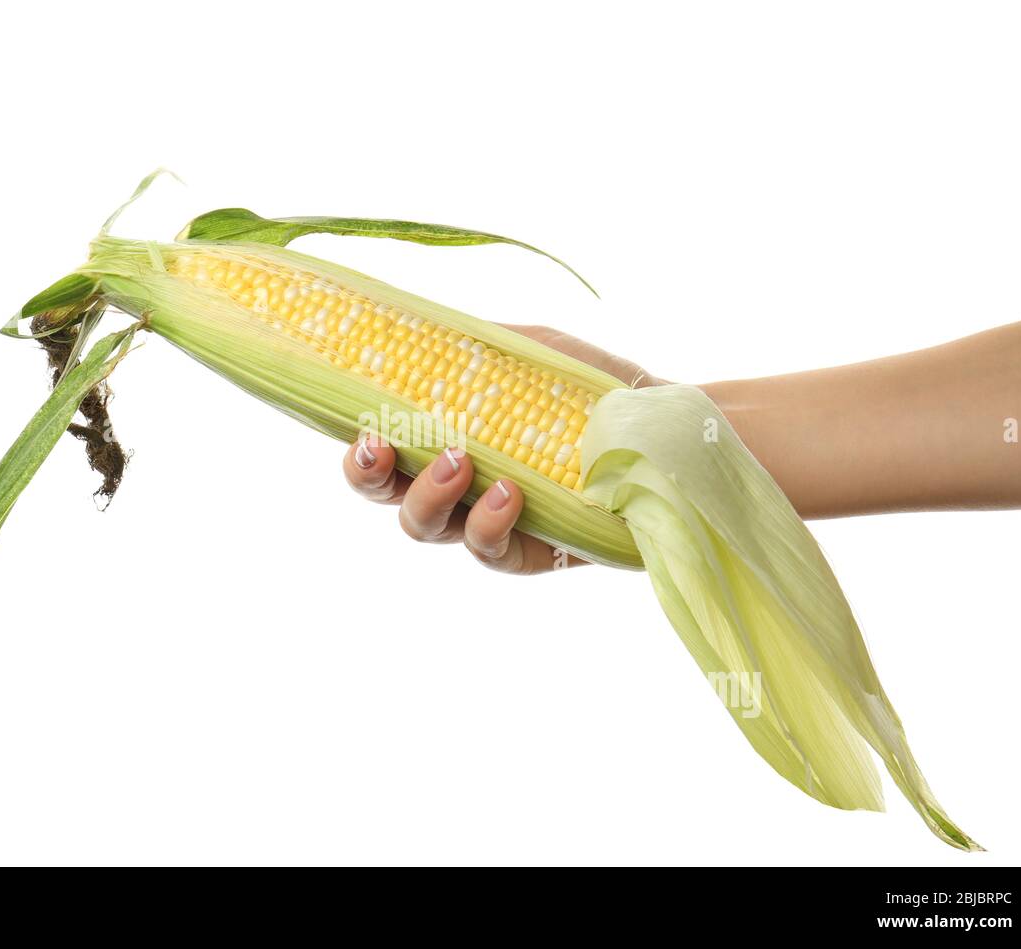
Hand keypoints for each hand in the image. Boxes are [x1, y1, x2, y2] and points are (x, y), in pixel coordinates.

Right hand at [341, 325, 659, 573]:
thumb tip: (420, 324)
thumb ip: (477, 342)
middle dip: (368, 477)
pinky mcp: (532, 551)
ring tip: (459, 460)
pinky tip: (508, 493)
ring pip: (426, 528)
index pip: (380, 449)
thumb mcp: (530, 349)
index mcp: (444, 437)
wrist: (665, 425)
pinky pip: (490, 552)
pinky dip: (488, 525)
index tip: (361, 427)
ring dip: (428, 496)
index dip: (356, 447)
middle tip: (379, 448)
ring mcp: (490, 522)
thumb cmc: (592, 387)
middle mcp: (457, 486)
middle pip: (387, 496)